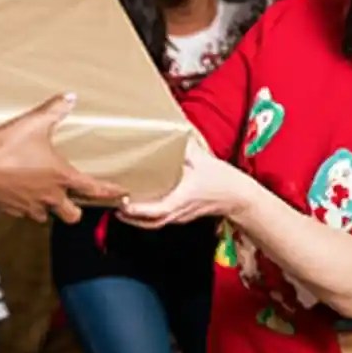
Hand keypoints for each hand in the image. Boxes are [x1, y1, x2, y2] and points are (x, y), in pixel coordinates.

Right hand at [0, 93, 126, 223]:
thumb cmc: (4, 147)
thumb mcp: (34, 123)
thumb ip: (55, 110)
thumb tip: (70, 97)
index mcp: (60, 177)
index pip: (93, 188)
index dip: (109, 191)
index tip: (120, 194)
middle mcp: (48, 196)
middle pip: (72, 215)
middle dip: (74, 208)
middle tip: (72, 198)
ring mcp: (29, 206)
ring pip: (46, 216)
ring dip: (47, 207)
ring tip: (42, 193)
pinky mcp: (10, 210)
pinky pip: (22, 213)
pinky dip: (23, 205)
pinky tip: (16, 192)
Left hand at [117, 140, 254, 228]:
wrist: (239, 197)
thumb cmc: (223, 180)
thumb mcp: (202, 158)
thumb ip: (185, 145)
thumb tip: (172, 129)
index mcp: (183, 198)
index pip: (157, 210)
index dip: (138, 210)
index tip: (123, 202)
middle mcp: (179, 211)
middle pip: (149, 222)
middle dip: (129, 217)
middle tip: (112, 204)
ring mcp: (180, 216)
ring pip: (153, 223)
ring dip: (134, 219)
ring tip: (119, 207)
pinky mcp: (181, 215)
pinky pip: (160, 219)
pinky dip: (145, 216)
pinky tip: (137, 205)